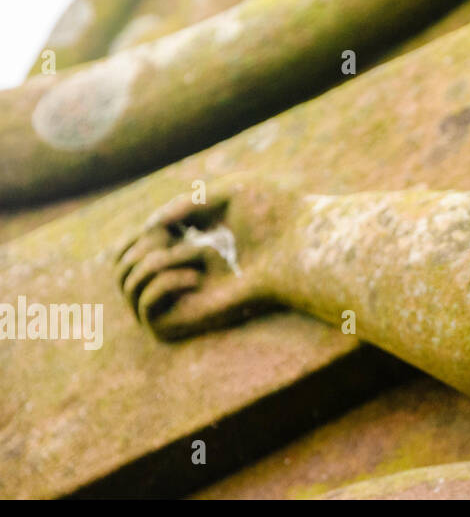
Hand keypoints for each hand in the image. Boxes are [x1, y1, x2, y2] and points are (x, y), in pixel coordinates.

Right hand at [112, 173, 297, 340]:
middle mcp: (181, 275)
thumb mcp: (225, 194)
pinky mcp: (192, 321)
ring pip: (128, 289)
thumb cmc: (273, 214)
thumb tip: (149, 229)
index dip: (134, 236)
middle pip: (120, 270)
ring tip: (195, 256)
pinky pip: (148, 315)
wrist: (301, 245)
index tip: (167, 226)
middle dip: (136, 248)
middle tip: (173, 240)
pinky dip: (161, 286)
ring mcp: (185, 300)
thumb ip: (182, 206)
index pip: (130, 250)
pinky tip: (195, 276)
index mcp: (186, 246)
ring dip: (152, 264)